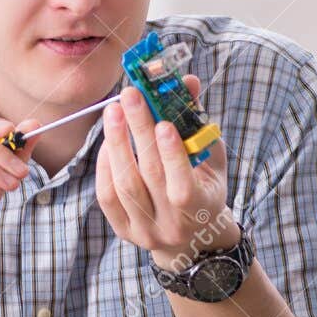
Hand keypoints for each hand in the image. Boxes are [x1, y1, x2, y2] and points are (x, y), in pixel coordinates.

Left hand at [95, 74, 237, 270]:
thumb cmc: (204, 186)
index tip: (163, 123)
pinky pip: (107, 196)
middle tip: (130, 96)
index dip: (172, 156)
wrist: (192, 236)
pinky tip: (108, 140)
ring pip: (124, 187)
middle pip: (149, 177)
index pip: (183, 188)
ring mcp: (145, 232)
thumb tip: (186, 80)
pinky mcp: (123, 231)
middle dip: (138, 132)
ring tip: (113, 112)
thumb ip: (198, 122)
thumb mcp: (211, 158)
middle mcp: (172, 226)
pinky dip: (106, 165)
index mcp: (201, 210)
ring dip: (117, 144)